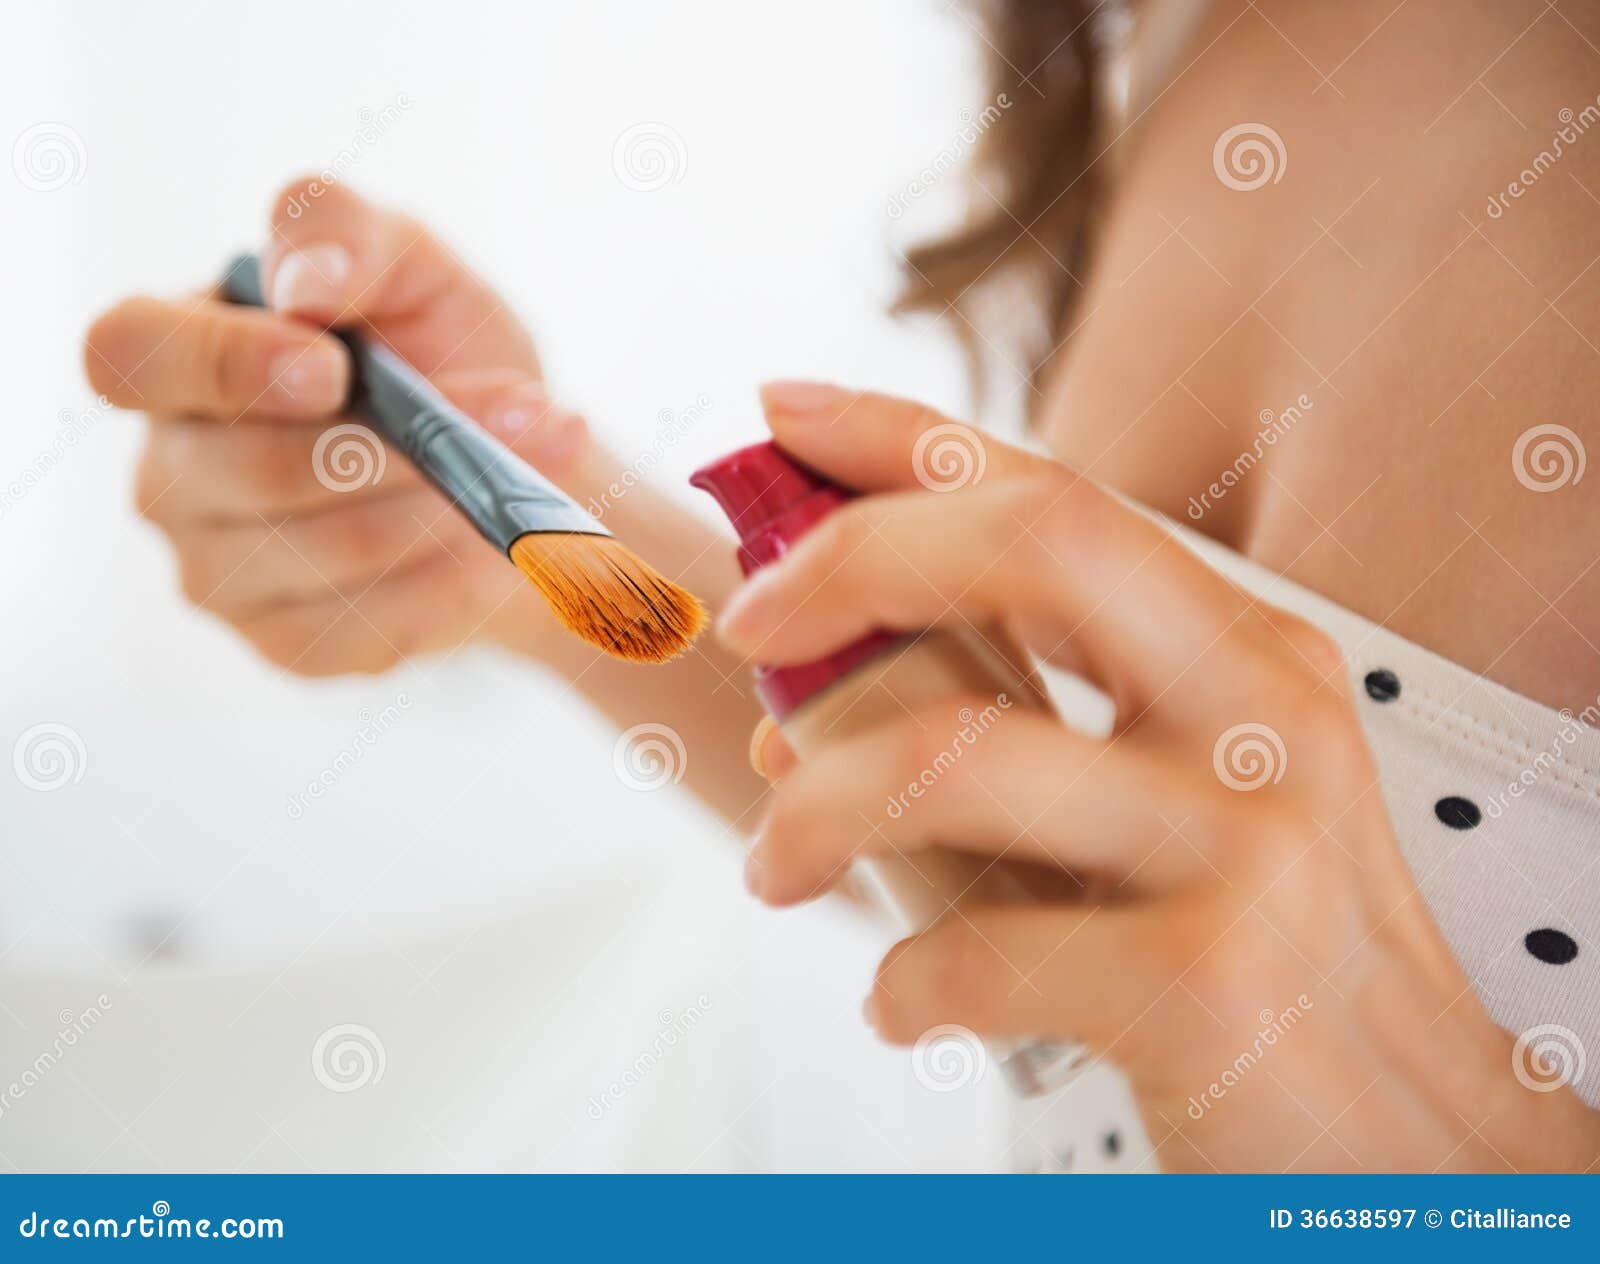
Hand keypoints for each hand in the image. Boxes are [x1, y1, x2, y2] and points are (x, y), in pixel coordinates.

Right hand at [84, 177, 586, 674]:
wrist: (509, 473)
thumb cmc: (436, 353)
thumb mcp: (410, 265)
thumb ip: (346, 234)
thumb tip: (308, 283)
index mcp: (174, 359)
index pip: (129, 356)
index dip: (224, 363)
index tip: (333, 366)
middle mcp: (173, 473)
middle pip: (262, 470)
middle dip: (412, 441)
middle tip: (525, 412)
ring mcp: (219, 571)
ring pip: (332, 550)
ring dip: (452, 508)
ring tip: (528, 477)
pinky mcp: (287, 644)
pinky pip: (370, 627)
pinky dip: (454, 584)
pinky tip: (494, 550)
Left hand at [720, 382, 1599, 1171]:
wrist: (1418, 1146)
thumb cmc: (1271, 959)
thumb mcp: (1184, 806)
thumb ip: (1027, 737)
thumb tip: (811, 718)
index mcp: (1244, 655)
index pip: (1060, 492)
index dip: (906, 437)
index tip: (785, 415)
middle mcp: (1258, 716)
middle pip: (1034, 545)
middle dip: (858, 557)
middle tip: (752, 628)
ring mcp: (1242, 844)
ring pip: (960, 752)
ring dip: (820, 807)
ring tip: (776, 864)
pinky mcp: (1205, 982)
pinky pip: (976, 951)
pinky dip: (898, 978)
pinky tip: (899, 1002)